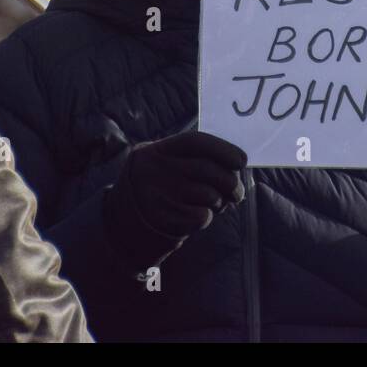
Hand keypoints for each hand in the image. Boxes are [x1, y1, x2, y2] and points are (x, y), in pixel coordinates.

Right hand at [104, 131, 246, 268]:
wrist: (124, 224)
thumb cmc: (159, 189)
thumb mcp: (166, 166)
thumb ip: (195, 161)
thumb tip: (236, 166)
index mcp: (156, 151)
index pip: (196, 141)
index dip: (223, 149)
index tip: (242, 161)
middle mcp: (154, 170)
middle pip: (207, 170)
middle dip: (230, 182)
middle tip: (238, 193)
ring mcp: (157, 195)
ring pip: (208, 194)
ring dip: (220, 202)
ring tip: (216, 204)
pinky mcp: (162, 219)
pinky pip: (201, 216)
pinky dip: (208, 217)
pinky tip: (198, 216)